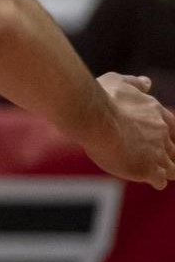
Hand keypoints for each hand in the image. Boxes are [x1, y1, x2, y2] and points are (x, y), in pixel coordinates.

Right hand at [82, 74, 174, 189]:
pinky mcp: (149, 169)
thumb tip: (147, 82)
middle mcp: (161, 132)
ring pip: (173, 167)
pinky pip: (160, 180)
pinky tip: (150, 179)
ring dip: (166, 169)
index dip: (165, 134)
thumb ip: (134, 84)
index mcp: (156, 112)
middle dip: (167, 154)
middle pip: (173, 148)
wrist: (94, 118)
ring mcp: (157, 151)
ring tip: (157, 173)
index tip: (157, 138)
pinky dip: (156, 180)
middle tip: (154, 158)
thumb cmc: (103, 99)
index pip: (171, 126)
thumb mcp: (118, 82)